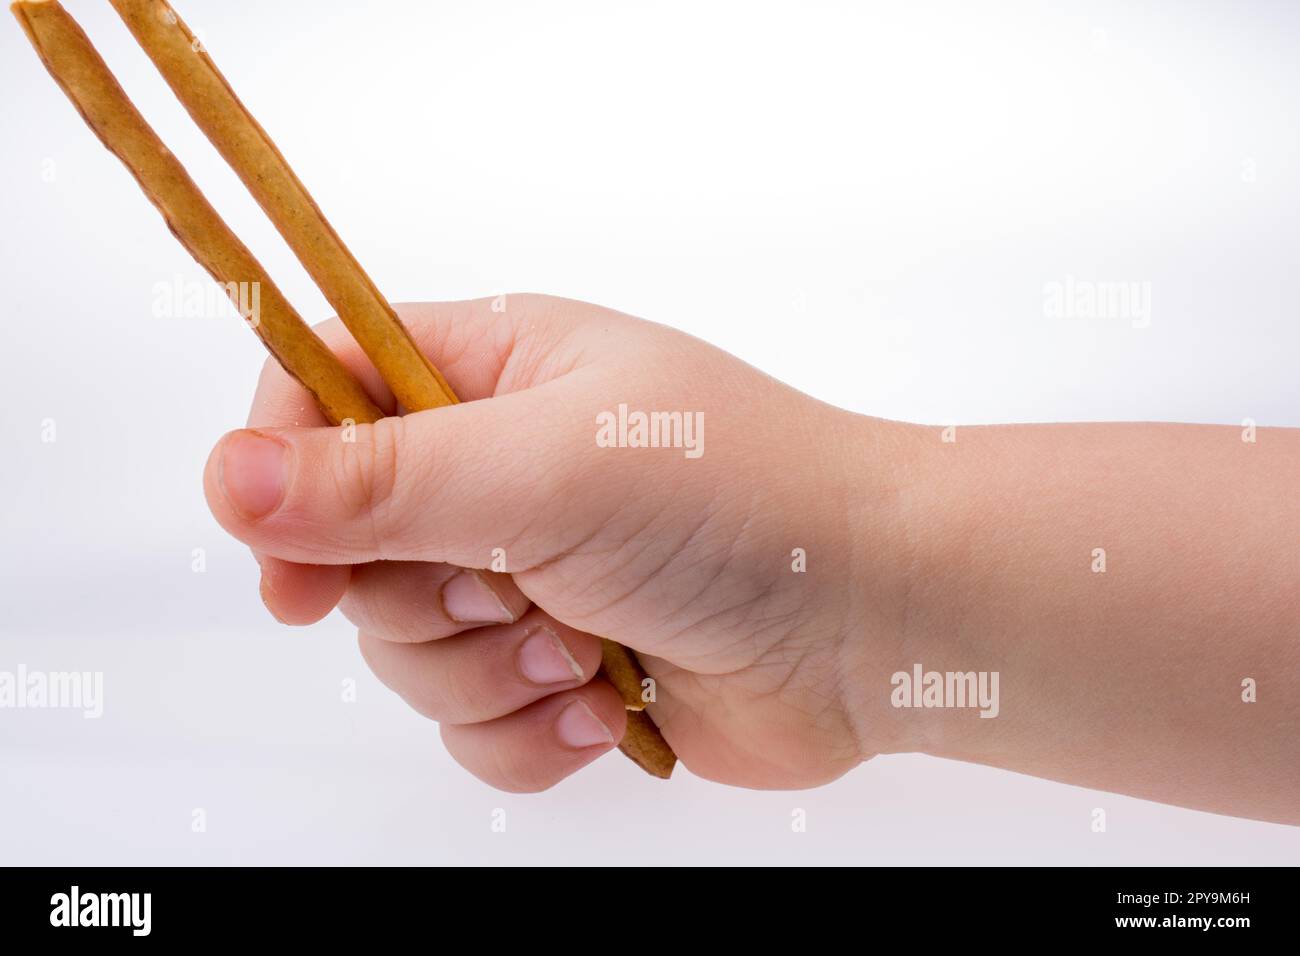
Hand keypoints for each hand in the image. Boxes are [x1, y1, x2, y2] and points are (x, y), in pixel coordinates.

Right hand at [204, 295, 914, 790]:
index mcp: (498, 372)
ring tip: (584, 648)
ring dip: (489, 672)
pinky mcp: (560, 670)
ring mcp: (530, 574)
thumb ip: (380, 480)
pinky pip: (471, 724)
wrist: (872, 619)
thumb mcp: (544, 468)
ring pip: (406, 648)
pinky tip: (604, 706)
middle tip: (510, 593)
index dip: (287, 473)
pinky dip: (530, 732)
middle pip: (353, 544)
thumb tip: (227, 479)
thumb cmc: (735, 501)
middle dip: (422, 599)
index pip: (330, 388)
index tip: (287, 560)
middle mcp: (503, 468)